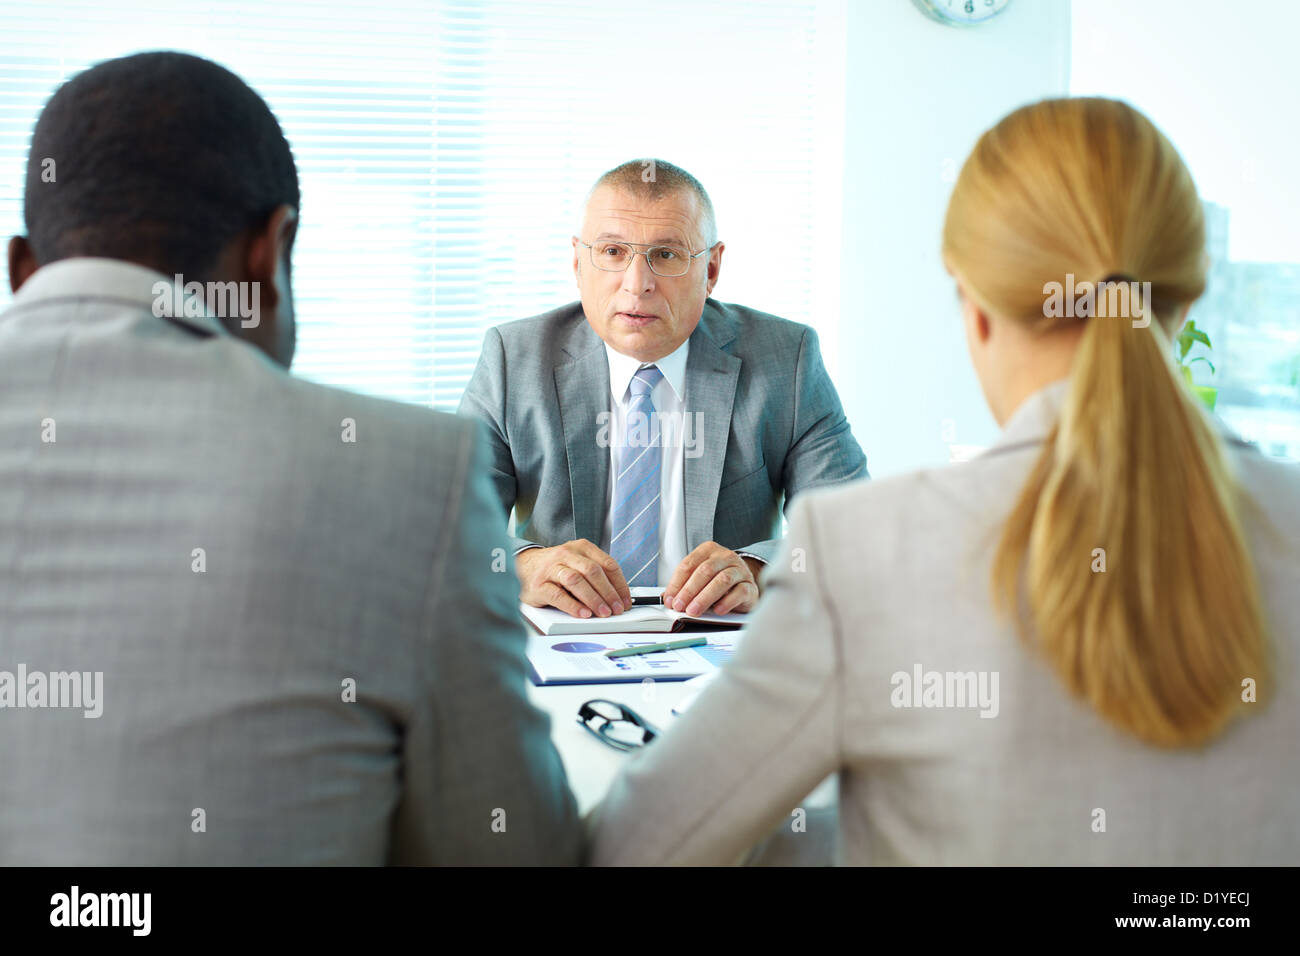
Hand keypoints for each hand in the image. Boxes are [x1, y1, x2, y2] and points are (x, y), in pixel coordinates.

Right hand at [515, 539, 632, 618]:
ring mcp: (551, 568)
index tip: (625, 600)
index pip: (608, 564)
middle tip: (616, 609)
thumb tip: (618, 598)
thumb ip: (596, 576)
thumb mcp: (578, 564)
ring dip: (593, 598)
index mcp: (581, 547)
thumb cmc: (556, 568)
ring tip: (602, 612)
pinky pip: (558, 595)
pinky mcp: (539, 584)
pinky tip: (583, 613)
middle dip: (608, 592)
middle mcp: (567, 554)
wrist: (524, 566)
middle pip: (593, 571)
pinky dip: (573, 606)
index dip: (619, 584)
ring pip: (576, 581)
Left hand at [662, 542, 760, 615]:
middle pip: (705, 571)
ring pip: (722, 580)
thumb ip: (685, 585)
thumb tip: (670, 599)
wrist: (745, 583)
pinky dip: (727, 602)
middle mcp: (725, 557)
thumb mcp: (700, 578)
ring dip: (705, 597)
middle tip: (680, 606)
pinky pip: (740, 592)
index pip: (689, 564)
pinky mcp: (750, 585)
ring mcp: (740, 570)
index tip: (670, 599)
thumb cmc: (718, 580)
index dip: (677, 583)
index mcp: (708, 550)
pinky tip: (717, 610)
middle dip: (689, 590)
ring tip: (694, 610)